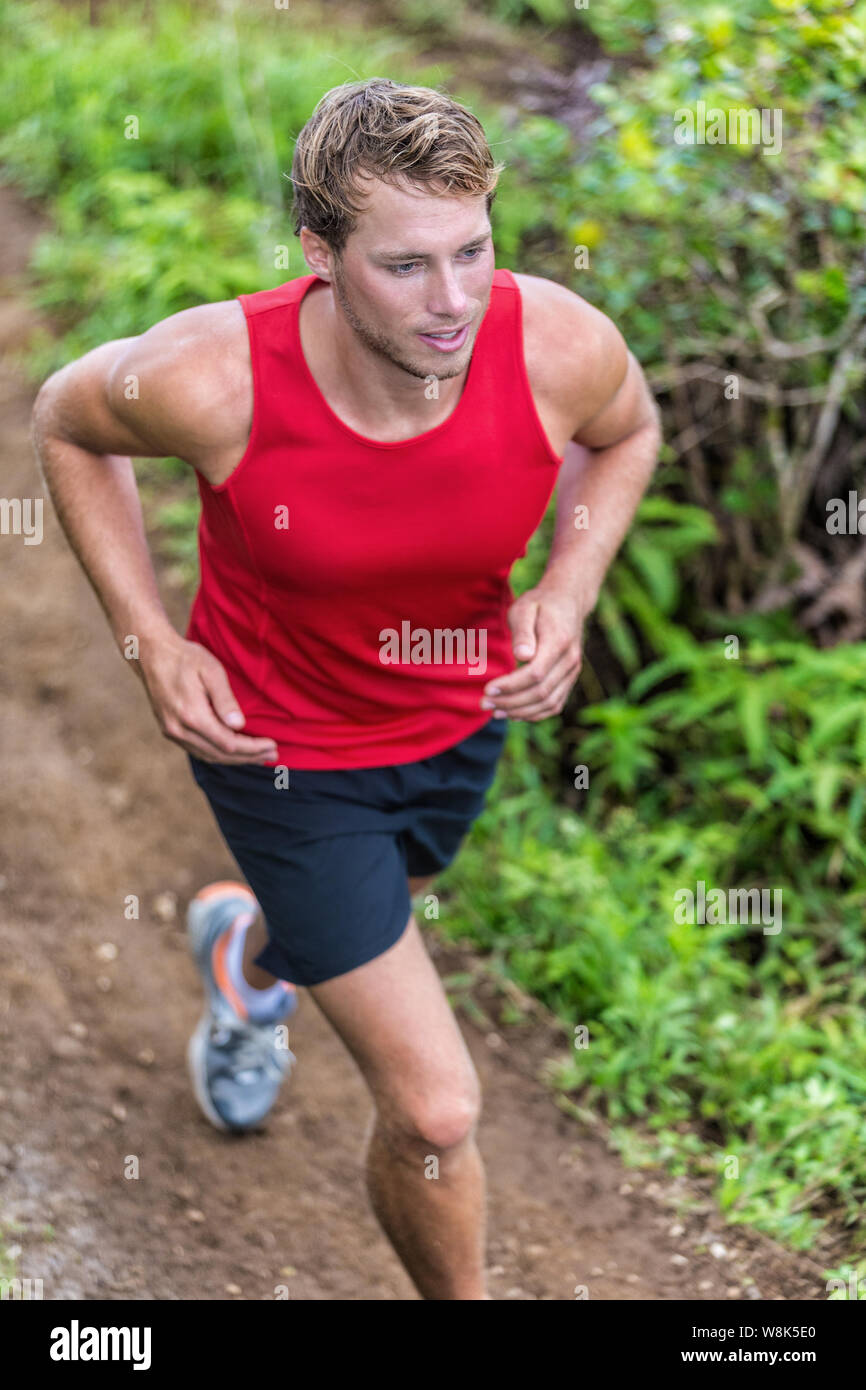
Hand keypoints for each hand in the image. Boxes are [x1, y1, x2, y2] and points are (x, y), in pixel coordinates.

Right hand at [137, 633, 278, 763]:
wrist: (151, 654)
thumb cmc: (185, 658)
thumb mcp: (211, 670)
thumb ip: (225, 699)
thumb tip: (239, 725)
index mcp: (192, 715)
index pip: (229, 744)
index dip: (252, 748)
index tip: (273, 745)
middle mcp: (180, 730)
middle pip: (220, 754)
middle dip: (249, 757)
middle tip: (273, 755)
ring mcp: (172, 732)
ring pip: (209, 756)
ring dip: (235, 759)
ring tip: (258, 757)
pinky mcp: (169, 730)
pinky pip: (198, 751)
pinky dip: (218, 754)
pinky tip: (233, 753)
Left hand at [481, 586, 583, 722]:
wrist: (567, 603)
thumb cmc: (540, 604)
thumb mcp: (525, 608)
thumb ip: (522, 631)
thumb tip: (522, 656)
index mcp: (559, 641)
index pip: (535, 673)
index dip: (511, 686)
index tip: (488, 689)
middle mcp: (570, 660)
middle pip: (541, 692)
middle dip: (510, 702)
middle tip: (484, 703)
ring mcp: (572, 672)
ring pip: (549, 703)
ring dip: (521, 712)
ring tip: (495, 712)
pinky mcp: (570, 679)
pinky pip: (555, 704)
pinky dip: (535, 714)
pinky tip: (514, 714)